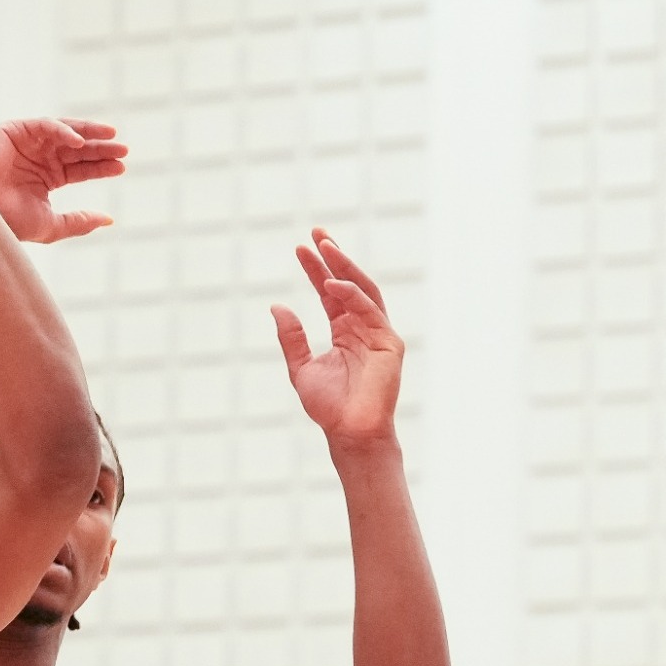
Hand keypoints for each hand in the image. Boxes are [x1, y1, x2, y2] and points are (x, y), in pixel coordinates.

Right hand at [0, 118, 126, 242]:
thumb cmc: (10, 222)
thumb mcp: (52, 224)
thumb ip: (79, 221)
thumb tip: (109, 219)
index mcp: (47, 177)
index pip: (80, 168)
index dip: (101, 167)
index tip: (122, 167)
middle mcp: (39, 158)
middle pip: (77, 149)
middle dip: (100, 148)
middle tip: (124, 150)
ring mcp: (26, 143)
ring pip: (64, 133)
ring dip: (88, 133)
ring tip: (111, 137)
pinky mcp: (12, 131)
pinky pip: (43, 125)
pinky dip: (62, 131)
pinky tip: (79, 142)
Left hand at [270, 230, 402, 442]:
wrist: (349, 432)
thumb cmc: (328, 406)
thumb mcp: (301, 367)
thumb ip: (291, 337)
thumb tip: (277, 305)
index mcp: (344, 331)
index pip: (330, 293)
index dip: (316, 269)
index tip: (300, 247)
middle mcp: (363, 327)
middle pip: (349, 283)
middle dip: (334, 257)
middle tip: (317, 233)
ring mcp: (378, 333)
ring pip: (363, 290)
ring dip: (344, 267)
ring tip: (325, 246)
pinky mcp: (389, 343)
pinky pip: (370, 311)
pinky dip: (351, 295)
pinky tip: (330, 284)